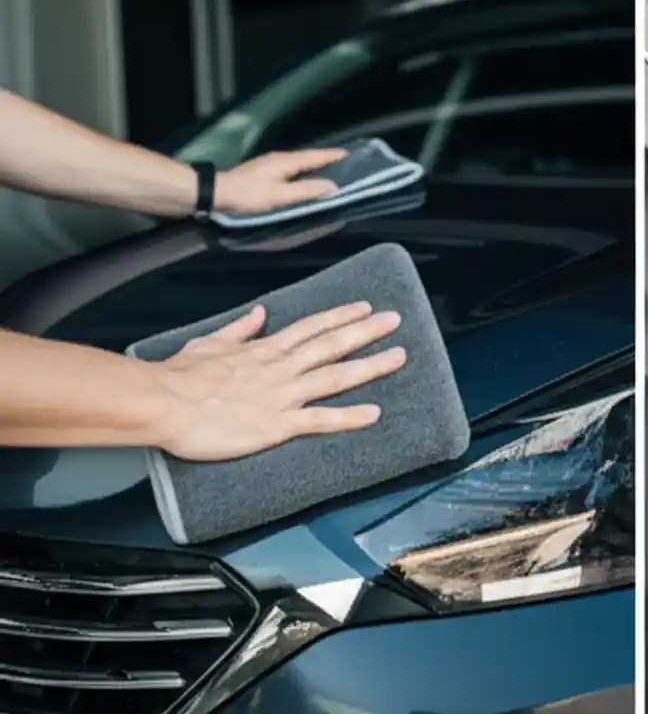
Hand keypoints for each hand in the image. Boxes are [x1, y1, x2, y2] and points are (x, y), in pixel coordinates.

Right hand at [152, 301, 406, 460]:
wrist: (163, 402)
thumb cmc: (179, 376)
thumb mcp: (210, 342)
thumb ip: (239, 329)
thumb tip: (259, 312)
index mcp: (264, 350)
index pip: (311, 328)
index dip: (340, 317)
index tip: (365, 307)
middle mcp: (280, 368)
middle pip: (332, 344)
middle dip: (367, 331)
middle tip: (395, 319)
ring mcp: (282, 395)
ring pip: (335, 376)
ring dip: (370, 366)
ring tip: (399, 356)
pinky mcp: (277, 425)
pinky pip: (320, 420)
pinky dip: (349, 416)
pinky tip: (374, 413)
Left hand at [213, 149, 346, 214]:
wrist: (217, 193)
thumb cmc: (249, 195)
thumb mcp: (280, 196)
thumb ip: (307, 190)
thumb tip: (332, 186)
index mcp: (286, 161)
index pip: (316, 156)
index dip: (333, 155)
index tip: (350, 154)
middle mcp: (280, 158)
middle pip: (308, 157)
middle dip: (327, 159)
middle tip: (345, 164)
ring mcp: (271, 163)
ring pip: (300, 162)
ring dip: (315, 165)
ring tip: (330, 171)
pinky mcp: (265, 171)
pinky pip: (292, 168)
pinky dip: (304, 170)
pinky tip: (305, 178)